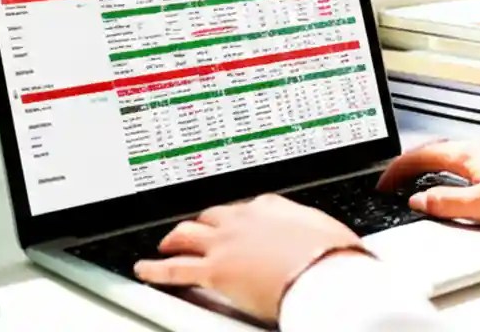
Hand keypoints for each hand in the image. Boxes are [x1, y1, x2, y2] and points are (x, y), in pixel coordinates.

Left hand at [134, 194, 365, 323]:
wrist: (326, 273)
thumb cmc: (334, 256)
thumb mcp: (330, 234)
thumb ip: (316, 234)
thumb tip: (329, 242)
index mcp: (273, 206)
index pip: (247, 207)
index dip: (238, 218)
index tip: (238, 224)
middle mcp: (244, 218)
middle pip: (212, 217)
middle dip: (203, 224)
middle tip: (195, 232)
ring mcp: (226, 243)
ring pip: (187, 234)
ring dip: (174, 239)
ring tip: (165, 244)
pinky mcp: (214, 271)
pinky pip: (174, 269)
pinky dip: (156, 269)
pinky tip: (145, 270)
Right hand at [378, 137, 479, 229]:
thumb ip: (445, 203)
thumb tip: (419, 201)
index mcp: (468, 152)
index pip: (420, 155)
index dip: (396, 170)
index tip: (382, 183)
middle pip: (434, 149)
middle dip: (409, 164)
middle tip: (394, 181)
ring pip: (453, 153)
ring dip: (430, 165)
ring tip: (420, 181)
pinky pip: (470, 159)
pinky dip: (451, 168)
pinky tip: (460, 182)